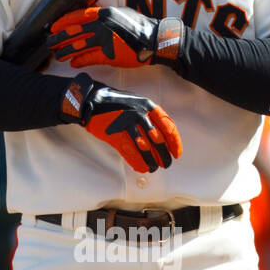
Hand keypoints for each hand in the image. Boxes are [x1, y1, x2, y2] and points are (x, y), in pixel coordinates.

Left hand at [49, 6, 182, 69]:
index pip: (78, 16)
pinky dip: (79, 61)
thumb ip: (106, 17)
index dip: (64, 21)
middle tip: (49, 42)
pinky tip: (73, 63)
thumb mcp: (121, 15)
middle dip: (60, 37)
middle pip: (74, 31)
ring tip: (58, 54)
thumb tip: (93, 19)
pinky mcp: (109, 55)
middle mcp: (102, 25)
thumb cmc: (140, 27)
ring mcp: (104, 40)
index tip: (54, 26)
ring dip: (66, 50)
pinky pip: (89, 58)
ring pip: (78, 45)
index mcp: (105, 13)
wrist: (155, 40)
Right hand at [60, 73, 182, 172]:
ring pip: (144, 148)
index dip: (174, 143)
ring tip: (154, 167)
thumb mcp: (139, 104)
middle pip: (158, 140)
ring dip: (151, 161)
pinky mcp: (115, 134)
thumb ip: (152, 118)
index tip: (176, 154)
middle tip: (166, 164)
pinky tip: (142, 168)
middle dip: (164, 155)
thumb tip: (166, 138)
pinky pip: (129, 152)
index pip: (168, 127)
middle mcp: (139, 114)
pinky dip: (137, 162)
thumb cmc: (119, 105)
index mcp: (148, 106)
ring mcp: (127, 124)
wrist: (94, 101)